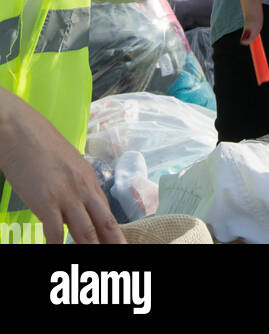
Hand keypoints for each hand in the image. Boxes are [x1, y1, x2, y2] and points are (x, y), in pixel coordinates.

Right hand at [0, 89, 125, 244]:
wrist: (21, 132)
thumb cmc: (42, 145)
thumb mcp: (68, 165)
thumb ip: (76, 185)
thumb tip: (80, 205)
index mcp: (90, 179)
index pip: (107, 212)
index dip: (114, 233)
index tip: (120, 245)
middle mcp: (83, 188)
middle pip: (104, 223)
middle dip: (113, 244)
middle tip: (121, 257)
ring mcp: (66, 195)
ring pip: (85, 231)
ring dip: (91, 250)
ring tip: (97, 264)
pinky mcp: (46, 201)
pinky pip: (55, 231)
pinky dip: (57, 246)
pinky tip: (58, 253)